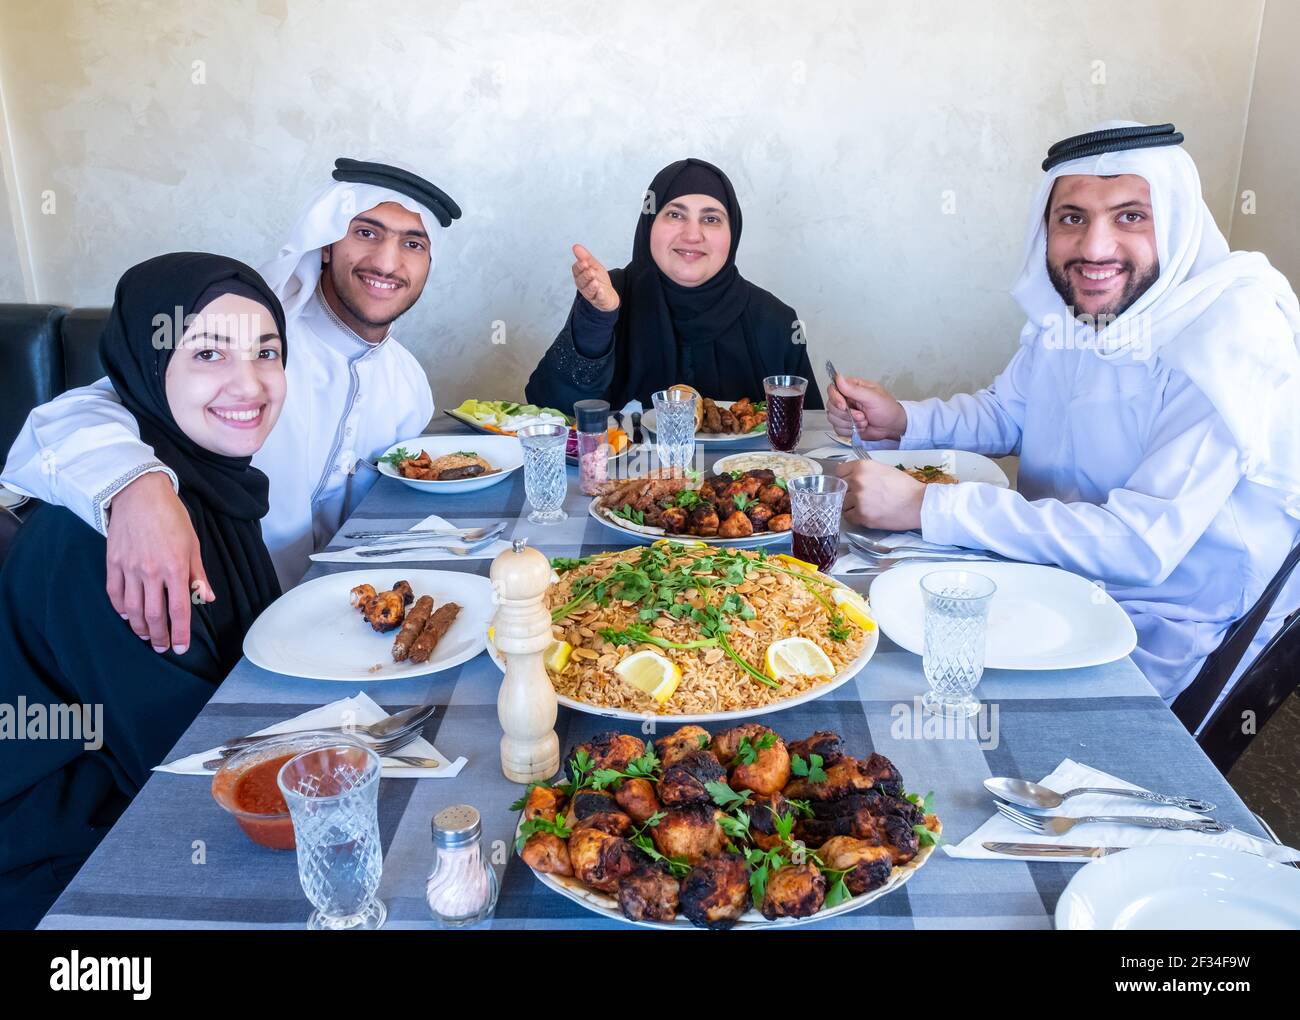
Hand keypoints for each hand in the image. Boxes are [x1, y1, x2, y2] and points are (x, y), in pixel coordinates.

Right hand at [105, 472, 212, 653]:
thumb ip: (198, 574)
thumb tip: (207, 598)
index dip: (181, 632)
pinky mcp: (113, 563)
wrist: (139, 494)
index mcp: (175, 568)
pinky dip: (121, 609)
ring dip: (140, 628)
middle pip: (154, 615)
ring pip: (133, 610)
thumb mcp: (192, 544)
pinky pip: (115, 594)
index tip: (182, 648)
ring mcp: (129, 568)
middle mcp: (151, 572)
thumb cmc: (171, 517)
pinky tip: (127, 616)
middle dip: (160, 636)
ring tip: (147, 636)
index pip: (179, 609)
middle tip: (163, 648)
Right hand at [571, 244, 619, 311]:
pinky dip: (599, 295)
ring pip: (588, 291)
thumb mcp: (594, 265)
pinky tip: (601, 291)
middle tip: (591, 271)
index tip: (584, 262)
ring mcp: (590, 294)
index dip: (580, 266)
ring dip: (591, 286)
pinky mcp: (599, 300)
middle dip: (586, 276)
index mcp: (580, 275)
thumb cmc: (599, 279)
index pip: (576, 270)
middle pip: (581, 281)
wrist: (608, 294)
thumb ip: (585, 257)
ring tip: (595, 282)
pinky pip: (598, 298)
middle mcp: (583, 285)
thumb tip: (575, 246)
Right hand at [827, 372, 906, 439]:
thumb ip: (854, 389)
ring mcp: (844, 413)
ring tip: (864, 421)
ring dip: (849, 423)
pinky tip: (860, 428)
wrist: (891, 426)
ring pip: (833, 418)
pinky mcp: (845, 424)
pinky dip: (849, 431)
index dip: (835, 398)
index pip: (833, 388)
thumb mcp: (872, 397)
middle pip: (831, 405)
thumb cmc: (887, 409)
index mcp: (852, 388)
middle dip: (846, 414)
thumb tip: (839, 378)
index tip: (844, 406)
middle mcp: (846, 399)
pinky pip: (837, 429)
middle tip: (862, 415)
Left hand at [837, 459, 925, 530]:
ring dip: (850, 505)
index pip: (839, 471)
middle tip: (859, 496)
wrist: (918, 504)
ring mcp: (858, 499)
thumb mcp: (883, 469)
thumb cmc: (905, 486)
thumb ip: (865, 471)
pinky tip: (866, 513)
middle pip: (840, 487)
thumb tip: (851, 475)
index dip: (844, 477)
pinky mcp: (861, 515)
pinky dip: (854, 516)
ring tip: (864, 506)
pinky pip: (848, 516)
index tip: (848, 482)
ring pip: (842, 502)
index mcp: (862, 467)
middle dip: (847, 491)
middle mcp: (857, 481)